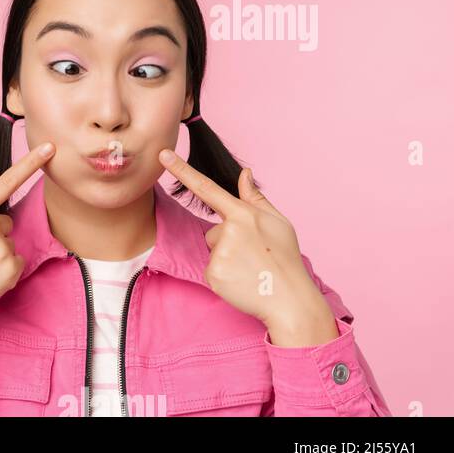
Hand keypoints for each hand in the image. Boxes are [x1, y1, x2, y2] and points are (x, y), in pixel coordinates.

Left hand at [158, 149, 335, 342]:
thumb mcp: (278, 223)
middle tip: (254, 257)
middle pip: (213, 232)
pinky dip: (223, 276)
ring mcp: (220, 252)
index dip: (182, 170)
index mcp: (244, 214)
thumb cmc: (285, 258)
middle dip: (228, 243)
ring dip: (226, 259)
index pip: (206, 187)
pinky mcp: (213, 272)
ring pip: (212, 251)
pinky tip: (242, 280)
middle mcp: (229, 229)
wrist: (290, 298)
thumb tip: (244, 174)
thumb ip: (255, 198)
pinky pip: (210, 269)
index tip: (163, 154)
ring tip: (250, 269)